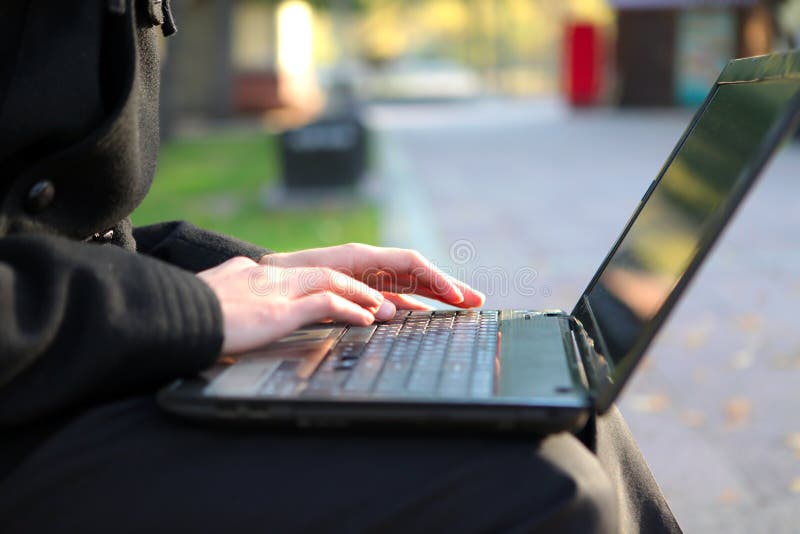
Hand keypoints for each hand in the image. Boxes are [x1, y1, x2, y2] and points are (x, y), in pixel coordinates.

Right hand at [197, 256, 392, 354]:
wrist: (171, 316)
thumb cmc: (180, 317)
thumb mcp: (204, 302)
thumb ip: (223, 301)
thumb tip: (223, 314)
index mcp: (246, 272)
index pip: (293, 275)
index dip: (320, 284)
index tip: (337, 294)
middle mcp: (266, 275)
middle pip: (321, 273)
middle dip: (352, 286)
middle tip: (374, 298)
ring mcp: (275, 289)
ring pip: (332, 282)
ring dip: (360, 296)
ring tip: (381, 309)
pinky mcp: (280, 308)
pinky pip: (326, 303)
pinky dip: (350, 310)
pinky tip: (365, 319)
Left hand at [261, 243, 484, 309]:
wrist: (263, 279)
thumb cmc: (289, 276)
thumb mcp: (321, 282)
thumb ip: (356, 294)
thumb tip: (390, 311)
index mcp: (363, 257)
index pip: (411, 263)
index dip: (437, 279)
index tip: (456, 297)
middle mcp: (370, 265)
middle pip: (419, 273)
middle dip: (448, 287)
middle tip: (477, 300)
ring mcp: (366, 278)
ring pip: (410, 285)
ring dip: (436, 296)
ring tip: (463, 307)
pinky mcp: (359, 291)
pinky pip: (395, 296)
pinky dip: (414, 305)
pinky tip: (426, 315)